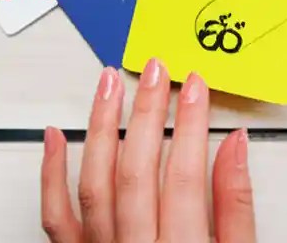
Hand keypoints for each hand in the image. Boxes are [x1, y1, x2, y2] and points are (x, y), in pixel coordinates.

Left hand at [41, 61, 256, 242]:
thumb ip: (236, 209)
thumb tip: (235, 148)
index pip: (184, 176)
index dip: (192, 125)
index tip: (197, 87)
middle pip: (135, 171)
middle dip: (147, 112)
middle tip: (157, 70)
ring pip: (92, 184)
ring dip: (100, 126)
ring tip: (109, 83)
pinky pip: (55, 215)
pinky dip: (50, 172)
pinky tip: (55, 135)